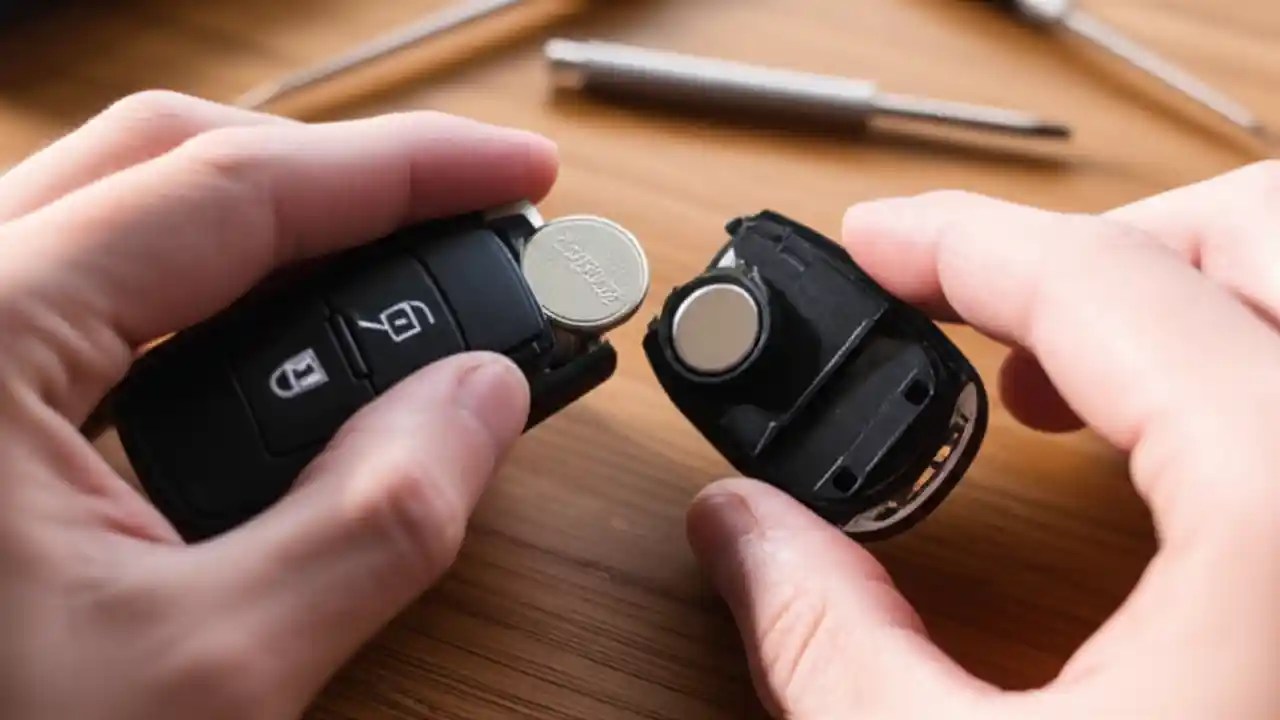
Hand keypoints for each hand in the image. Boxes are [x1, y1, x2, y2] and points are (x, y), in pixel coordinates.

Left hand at [0, 92, 556, 719]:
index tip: (511, 171)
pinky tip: (285, 336)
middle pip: (174, 165)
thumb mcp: (206, 671)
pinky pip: (104, 297)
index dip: (402, 167)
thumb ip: (373, 522)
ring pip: (133, 216)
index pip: (232, 187)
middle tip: (466, 214)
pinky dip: (218, 296)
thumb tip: (478, 399)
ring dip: (279, 234)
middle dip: (340, 179)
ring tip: (395, 270)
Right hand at [688, 163, 1279, 718]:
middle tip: (972, 297)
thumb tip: (743, 533)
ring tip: (1051, 372)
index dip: (960, 246)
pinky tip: (1151, 446)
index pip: (1106, 288)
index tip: (879, 243)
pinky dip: (1228, 363)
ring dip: (1170, 291)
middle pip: (1250, 234)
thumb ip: (830, 644)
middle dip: (1095, 242)